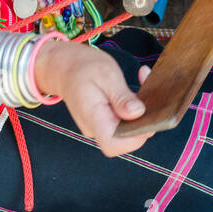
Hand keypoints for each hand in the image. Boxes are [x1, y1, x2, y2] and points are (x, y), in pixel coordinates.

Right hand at [35, 40, 155, 156]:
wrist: (64, 66)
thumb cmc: (83, 67)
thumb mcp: (106, 75)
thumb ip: (121, 96)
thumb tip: (138, 113)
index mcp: (92, 118)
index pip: (113, 145)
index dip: (134, 138)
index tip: (147, 114)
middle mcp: (96, 127)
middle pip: (126, 138)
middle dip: (145, 116)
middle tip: (148, 86)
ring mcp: (101, 125)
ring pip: (130, 126)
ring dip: (143, 106)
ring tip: (142, 76)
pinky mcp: (107, 119)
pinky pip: (126, 118)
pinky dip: (137, 102)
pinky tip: (139, 80)